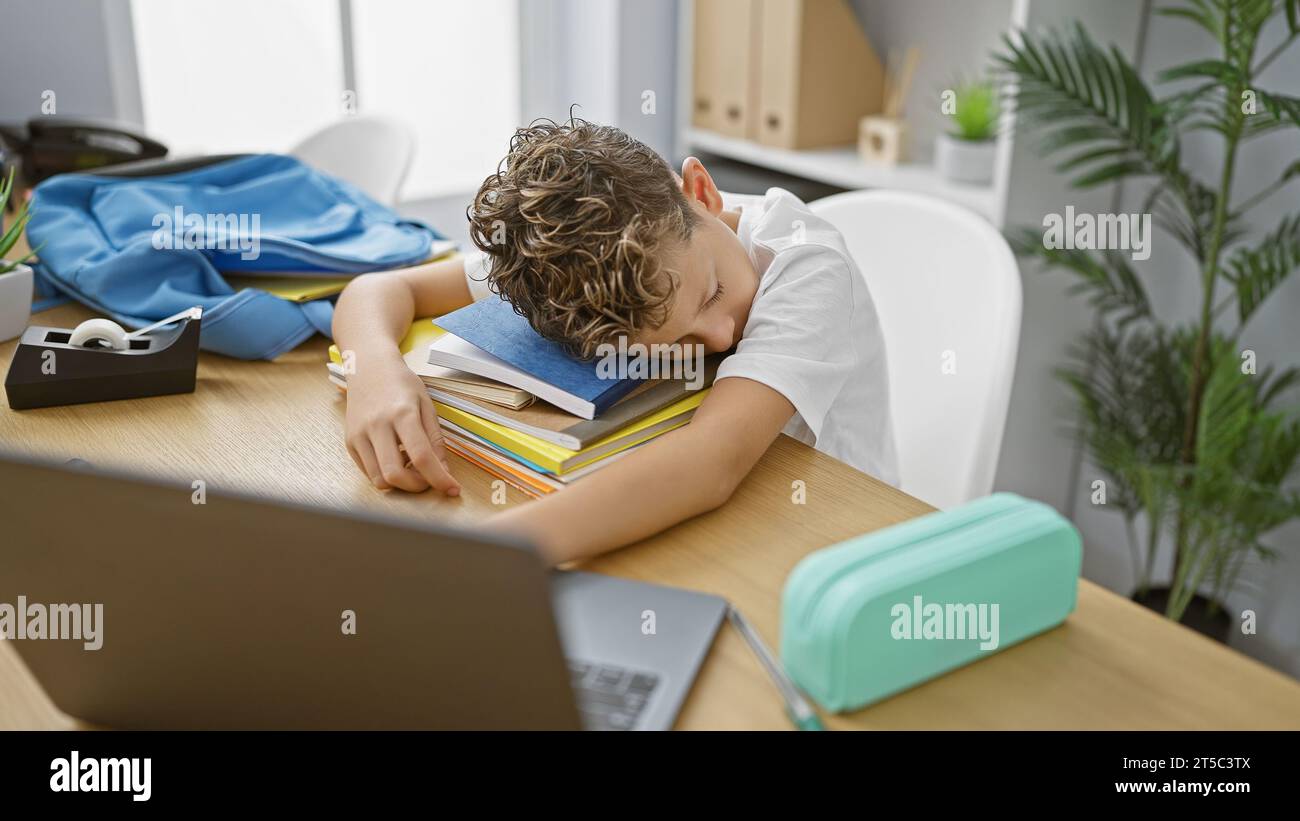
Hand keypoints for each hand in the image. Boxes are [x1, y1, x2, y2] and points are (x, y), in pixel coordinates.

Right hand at [343, 353, 460, 495]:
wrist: (368, 367)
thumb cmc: (401, 385)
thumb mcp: (427, 406)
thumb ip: (435, 440)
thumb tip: (443, 472)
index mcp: (402, 413)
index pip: (421, 456)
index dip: (439, 479)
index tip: (452, 490)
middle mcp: (377, 425)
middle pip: (395, 475)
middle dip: (417, 487)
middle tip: (429, 480)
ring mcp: (359, 435)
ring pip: (379, 479)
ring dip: (401, 483)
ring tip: (411, 467)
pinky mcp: (349, 442)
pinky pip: (369, 472)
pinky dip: (386, 475)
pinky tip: (396, 460)